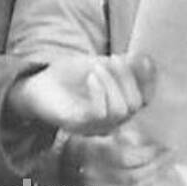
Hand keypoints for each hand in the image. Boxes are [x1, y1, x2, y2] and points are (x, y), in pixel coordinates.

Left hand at [8, 54, 156, 135]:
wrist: (37, 85)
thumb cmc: (68, 77)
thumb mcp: (99, 65)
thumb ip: (122, 65)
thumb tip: (148, 60)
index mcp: (119, 106)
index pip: (146, 100)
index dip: (149, 80)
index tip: (142, 59)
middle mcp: (111, 121)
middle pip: (135, 104)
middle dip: (127, 78)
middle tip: (113, 59)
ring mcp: (95, 125)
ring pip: (120, 110)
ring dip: (113, 83)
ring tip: (98, 66)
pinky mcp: (78, 125)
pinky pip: (99, 114)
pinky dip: (100, 91)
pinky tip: (91, 76)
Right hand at [65, 126, 172, 185]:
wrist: (50, 169)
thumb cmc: (70, 145)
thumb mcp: (85, 131)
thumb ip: (109, 131)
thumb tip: (140, 130)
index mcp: (86, 152)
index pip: (126, 158)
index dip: (149, 153)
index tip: (163, 145)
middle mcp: (88, 175)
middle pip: (133, 176)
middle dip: (157, 166)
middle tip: (172, 156)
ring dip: (154, 179)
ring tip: (166, 168)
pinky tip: (151, 182)